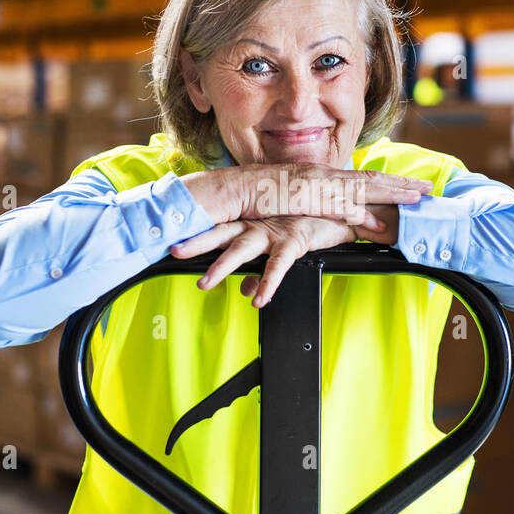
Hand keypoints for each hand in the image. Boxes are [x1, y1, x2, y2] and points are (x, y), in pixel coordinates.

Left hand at [170, 214, 365, 307]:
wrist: (344, 214)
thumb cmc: (310, 226)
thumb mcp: (280, 251)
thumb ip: (260, 274)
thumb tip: (247, 292)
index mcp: (249, 224)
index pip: (216, 229)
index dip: (194, 234)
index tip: (170, 241)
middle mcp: (256, 224)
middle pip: (220, 233)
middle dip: (196, 242)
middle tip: (174, 251)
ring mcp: (274, 229)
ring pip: (242, 248)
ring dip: (221, 266)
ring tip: (204, 283)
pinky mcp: (294, 238)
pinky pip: (278, 265)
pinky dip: (267, 283)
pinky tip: (258, 299)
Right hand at [181, 163, 430, 228]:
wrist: (227, 190)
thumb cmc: (257, 198)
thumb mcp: (293, 200)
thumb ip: (314, 206)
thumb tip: (335, 216)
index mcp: (321, 177)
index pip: (363, 179)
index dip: (390, 183)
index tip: (413, 188)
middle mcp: (321, 177)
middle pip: (369, 180)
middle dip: (400, 185)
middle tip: (428, 189)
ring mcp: (312, 186)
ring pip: (359, 188)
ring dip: (387, 193)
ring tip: (413, 199)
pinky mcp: (300, 198)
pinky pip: (332, 205)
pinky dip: (354, 212)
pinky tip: (372, 220)